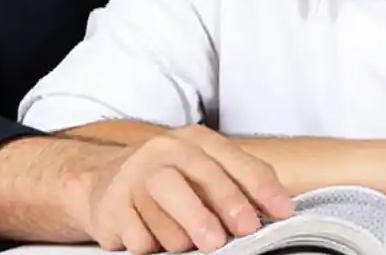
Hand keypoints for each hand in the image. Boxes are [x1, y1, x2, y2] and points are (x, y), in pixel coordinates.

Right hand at [69, 125, 294, 253]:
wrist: (103, 182)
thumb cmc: (167, 180)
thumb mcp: (204, 173)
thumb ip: (238, 185)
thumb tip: (277, 209)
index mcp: (195, 141)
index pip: (234, 160)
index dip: (260, 186)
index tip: (282, 210)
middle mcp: (165, 151)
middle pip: (199, 173)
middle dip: (226, 203)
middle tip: (243, 231)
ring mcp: (134, 174)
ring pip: (165, 201)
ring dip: (184, 230)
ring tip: (190, 244)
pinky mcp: (110, 203)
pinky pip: (135, 229)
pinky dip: (150, 242)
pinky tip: (154, 242)